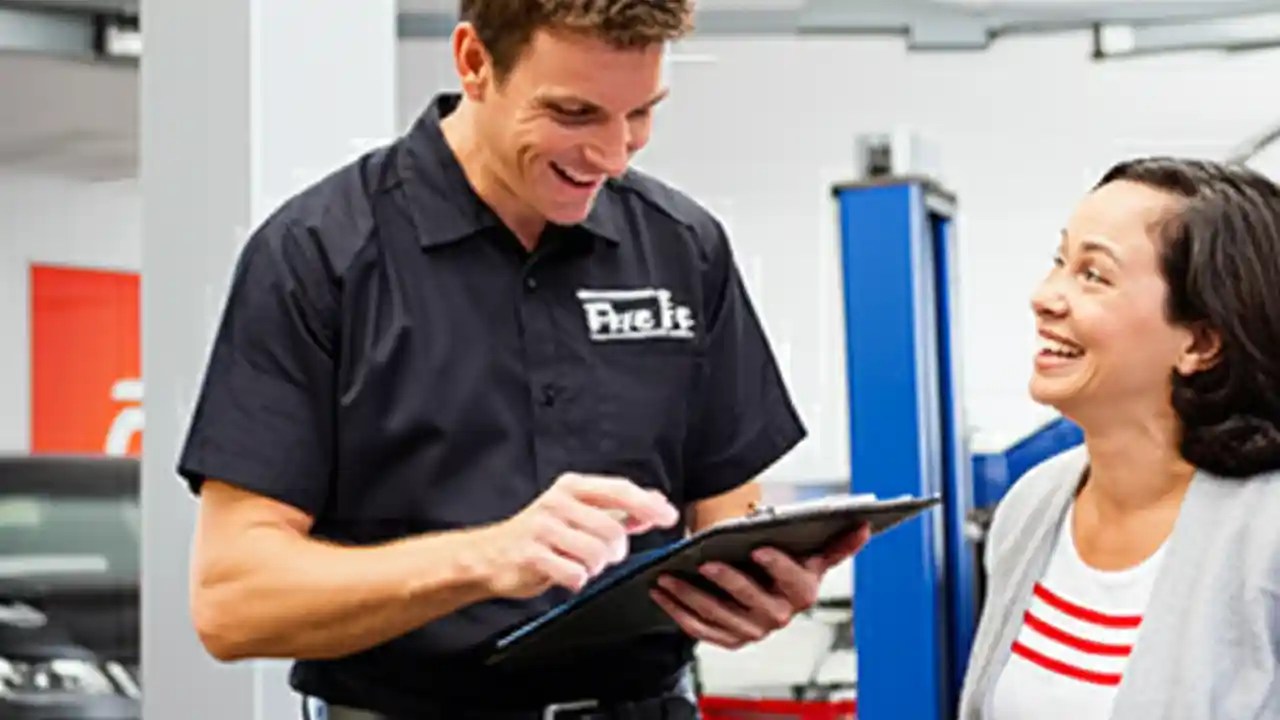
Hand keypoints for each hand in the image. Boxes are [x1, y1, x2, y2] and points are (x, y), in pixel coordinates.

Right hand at [477, 472, 678, 598]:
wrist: (489, 555)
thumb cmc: (538, 535)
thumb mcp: (579, 514)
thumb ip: (618, 510)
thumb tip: (655, 505)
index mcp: (572, 487)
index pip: (619, 490)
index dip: (647, 504)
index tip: (669, 517)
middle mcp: (557, 503)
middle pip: (612, 529)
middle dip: (616, 550)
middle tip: (604, 555)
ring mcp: (543, 528)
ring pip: (596, 553)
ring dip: (595, 567)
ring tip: (581, 564)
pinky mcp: (532, 555)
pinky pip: (574, 573)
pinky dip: (577, 580)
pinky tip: (566, 574)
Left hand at [650, 524, 870, 648]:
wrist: (767, 588)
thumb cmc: (788, 563)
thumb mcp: (811, 550)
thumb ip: (836, 540)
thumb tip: (863, 523)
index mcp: (803, 591)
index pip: (795, 581)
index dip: (777, 565)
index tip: (759, 547)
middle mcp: (780, 615)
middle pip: (753, 602)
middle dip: (729, 581)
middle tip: (705, 562)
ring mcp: (752, 629)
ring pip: (720, 616)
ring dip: (691, 596)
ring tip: (668, 575)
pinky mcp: (729, 637)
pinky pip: (700, 629)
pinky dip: (678, 610)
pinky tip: (661, 591)